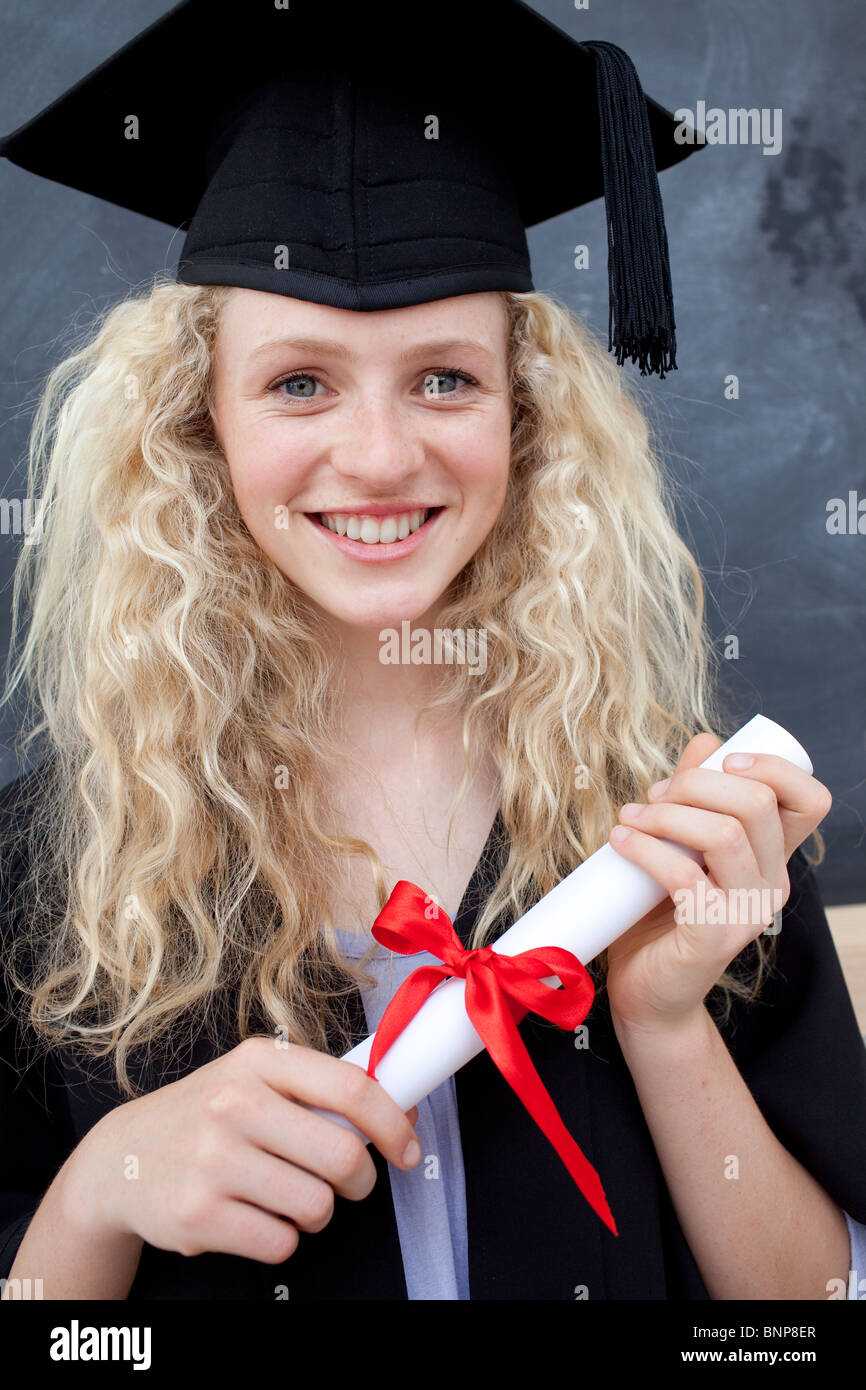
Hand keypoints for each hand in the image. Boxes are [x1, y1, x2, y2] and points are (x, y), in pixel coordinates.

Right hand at [61, 1036, 420, 1264]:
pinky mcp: (198, 1214)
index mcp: (259, 1062)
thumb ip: (319, 1090)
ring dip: (317, 1212)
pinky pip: (281, 1242)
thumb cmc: (207, 1117)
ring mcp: (213, 1160)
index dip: (393, 1124)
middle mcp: (234, 1104)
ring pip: (316, 1206)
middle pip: (342, 1156)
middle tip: (348, 1184)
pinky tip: (255, 1216)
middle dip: (359, 1181)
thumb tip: (403, 1108)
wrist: (120, 1160)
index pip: (350, 1089)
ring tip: (289, 1197)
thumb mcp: (254, 1080)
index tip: (408, 1150)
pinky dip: (282, 1238)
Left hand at [604, 732, 831, 1037]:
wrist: (647, 991)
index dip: (774, 767)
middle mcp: (772, 882)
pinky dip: (646, 849)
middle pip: (757, 803)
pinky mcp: (714, 936)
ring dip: (667, 814)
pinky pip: (685, 877)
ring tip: (630, 819)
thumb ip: (696, 795)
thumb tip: (707, 740)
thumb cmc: (660, 915)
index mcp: (773, 856)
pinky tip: (621, 843)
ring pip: (724, 834)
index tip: (723, 760)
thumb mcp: (680, 845)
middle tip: (653, 795)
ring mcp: (748, 912)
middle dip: (696, 783)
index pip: (809, 800)